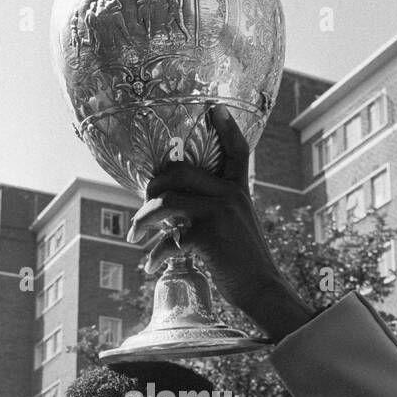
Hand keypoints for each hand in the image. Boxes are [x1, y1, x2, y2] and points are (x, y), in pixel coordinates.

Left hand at [128, 105, 309, 337]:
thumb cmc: (243, 262)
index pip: (237, 151)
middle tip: (143, 203)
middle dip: (153, 185)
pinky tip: (150, 266)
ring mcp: (219, 212)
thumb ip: (214, 209)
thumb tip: (172, 206)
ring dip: (143, 219)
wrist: (261, 289)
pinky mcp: (208, 236)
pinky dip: (155, 255)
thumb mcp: (237, 226)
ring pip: (166, 200)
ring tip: (134, 234)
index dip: (226, 127)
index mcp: (239, 190)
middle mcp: (230, 195)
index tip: (213, 106)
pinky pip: (169, 239)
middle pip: (179, 171)